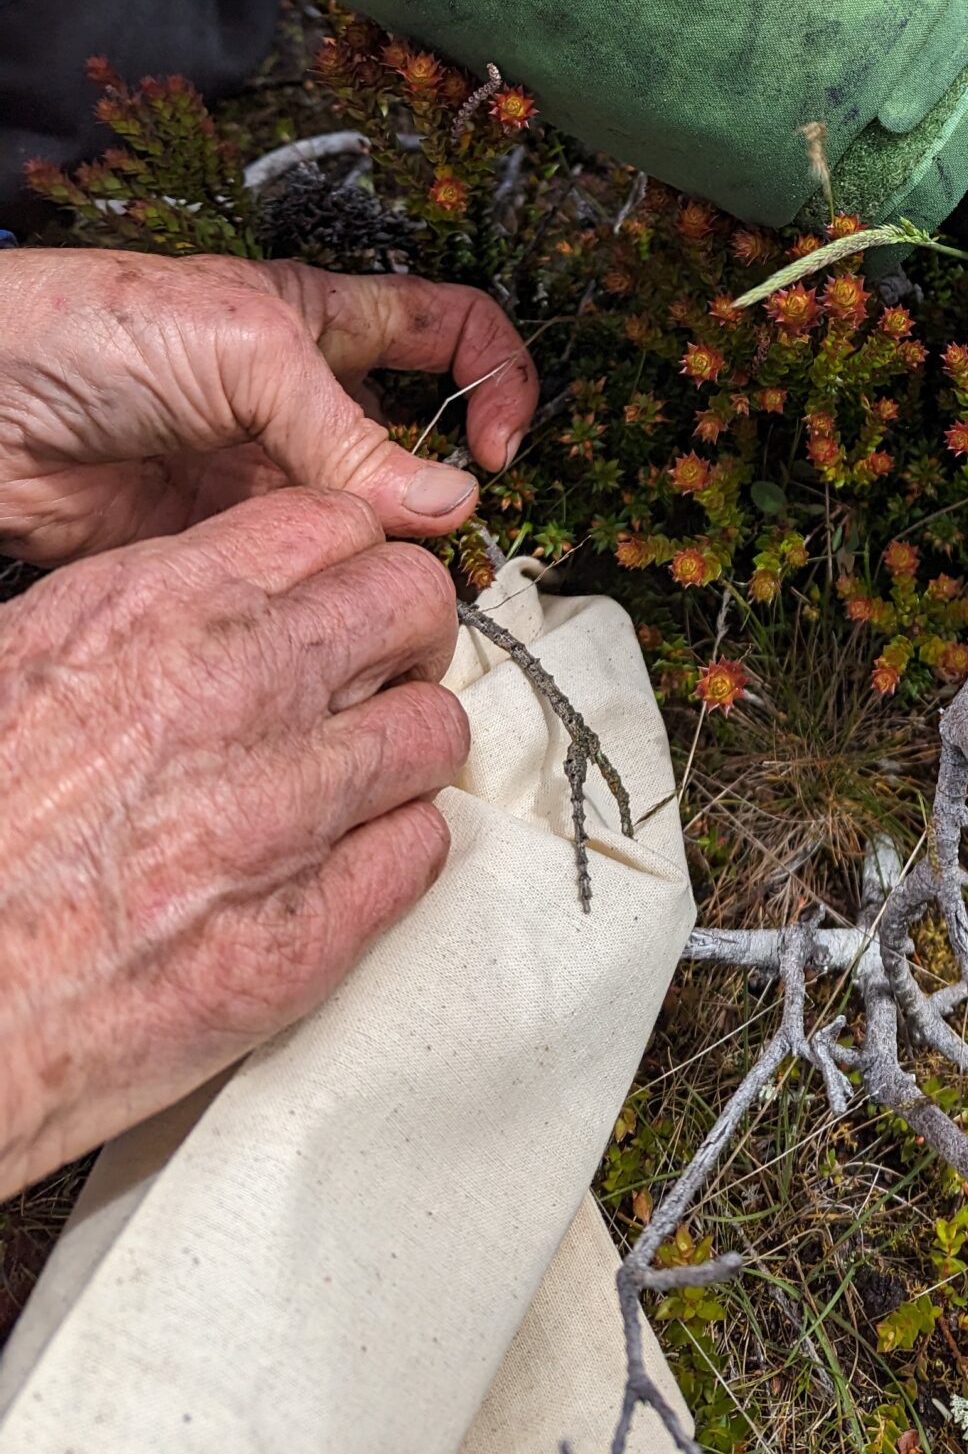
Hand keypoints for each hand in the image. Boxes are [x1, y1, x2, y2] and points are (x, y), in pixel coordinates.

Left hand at [0, 252, 536, 567]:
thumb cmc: (95, 327)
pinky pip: (290, 571)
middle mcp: (302, 398)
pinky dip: (316, 593)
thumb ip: (350, 435)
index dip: (494, 379)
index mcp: (322, 321)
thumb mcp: (249, 352)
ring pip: (356, 520)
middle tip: (452, 543)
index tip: (499, 447)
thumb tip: (448, 504)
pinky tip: (316, 602)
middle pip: (411, 444)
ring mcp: (260, 470)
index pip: (449, 331)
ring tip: (389, 585)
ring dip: (382, 553)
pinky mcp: (216, 536)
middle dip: (444, 492)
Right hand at [0, 488, 465, 1197]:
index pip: (334, 523)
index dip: (354, 555)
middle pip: (413, 605)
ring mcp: (288, 812)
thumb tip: (190, 586)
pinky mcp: (307, 930)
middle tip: (381, 671)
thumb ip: (126, 609)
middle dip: (410, 632)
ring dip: (409, 745)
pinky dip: (395, 849)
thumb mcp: (15, 658)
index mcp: (160, 609)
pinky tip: (348, 861)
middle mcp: (242, 691)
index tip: (344, 590)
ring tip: (365, 774)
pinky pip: (419, 850)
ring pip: (438, 728)